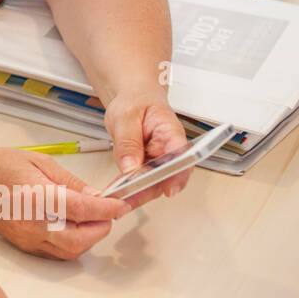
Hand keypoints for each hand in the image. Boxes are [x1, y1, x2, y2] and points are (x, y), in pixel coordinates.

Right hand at [0, 147, 130, 259]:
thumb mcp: (39, 161)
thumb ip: (70, 182)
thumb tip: (96, 197)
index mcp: (33, 197)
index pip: (81, 209)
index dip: (106, 209)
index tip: (120, 204)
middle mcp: (29, 223)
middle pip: (79, 240)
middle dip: (100, 228)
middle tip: (108, 212)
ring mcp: (26, 238)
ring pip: (70, 251)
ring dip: (88, 238)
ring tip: (91, 218)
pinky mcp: (24, 245)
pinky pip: (57, 253)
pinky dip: (73, 243)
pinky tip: (74, 225)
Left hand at [102, 89, 191, 207]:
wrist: (133, 98)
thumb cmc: (135, 101)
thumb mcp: (125, 116)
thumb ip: (128, 141)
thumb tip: (130, 167)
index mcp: (171, 133)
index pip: (182, 157)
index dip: (178, 176)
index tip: (169, 190)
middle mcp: (169, 149)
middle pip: (166, 176)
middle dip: (147, 191)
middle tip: (128, 199)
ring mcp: (158, 159)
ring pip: (152, 182)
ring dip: (135, 193)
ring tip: (117, 198)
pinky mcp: (147, 165)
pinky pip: (140, 179)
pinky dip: (128, 187)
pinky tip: (116, 191)